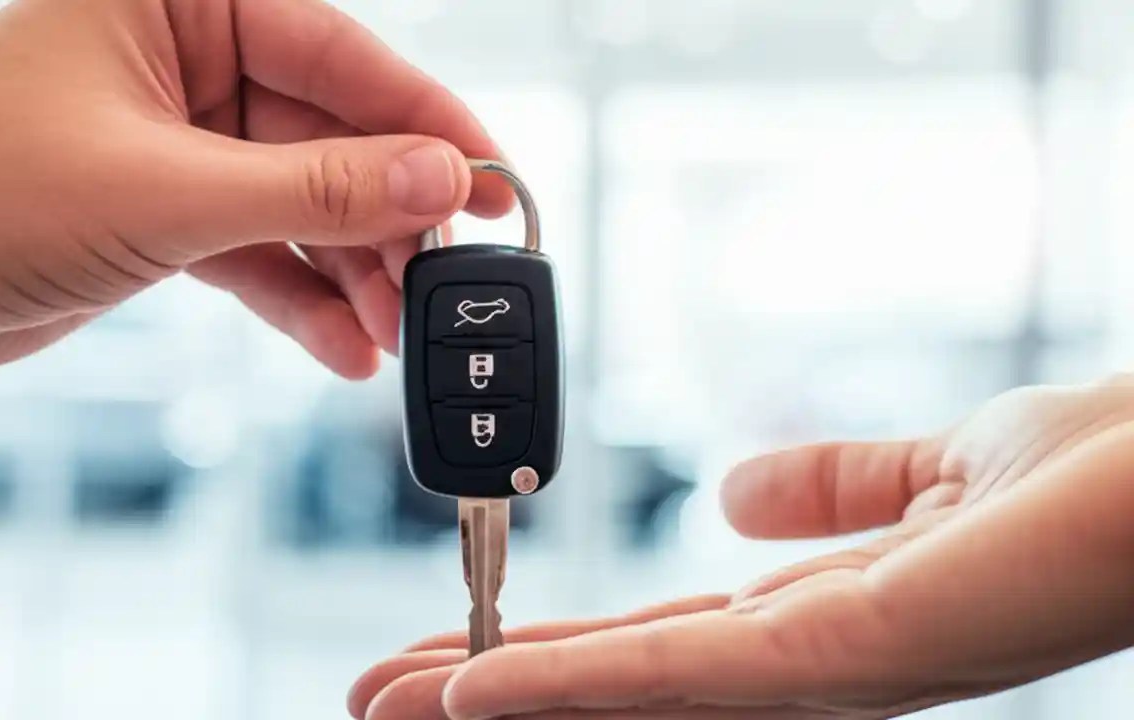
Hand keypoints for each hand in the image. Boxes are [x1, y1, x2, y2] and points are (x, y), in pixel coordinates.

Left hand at [0, 0, 509, 384]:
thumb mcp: (161, 193)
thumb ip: (312, 191)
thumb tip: (435, 178)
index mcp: (176, 2)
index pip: (337, 53)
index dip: (425, 123)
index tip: (492, 183)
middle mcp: (182, 62)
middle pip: (331, 136)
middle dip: (387, 220)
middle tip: (443, 282)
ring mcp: (177, 143)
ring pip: (302, 204)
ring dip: (352, 274)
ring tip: (395, 332)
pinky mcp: (165, 214)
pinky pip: (261, 253)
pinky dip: (301, 301)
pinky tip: (343, 348)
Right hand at [351, 377, 1133, 718]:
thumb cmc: (1103, 472)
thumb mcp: (934, 468)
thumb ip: (835, 483)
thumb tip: (736, 489)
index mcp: (829, 618)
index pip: (663, 643)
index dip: (558, 653)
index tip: (469, 646)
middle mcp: (817, 664)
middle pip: (628, 685)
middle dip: (501, 692)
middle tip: (380, 697)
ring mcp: (831, 671)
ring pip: (632, 696)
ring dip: (505, 701)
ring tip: (391, 702)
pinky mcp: (850, 657)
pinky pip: (687, 676)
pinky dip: (574, 688)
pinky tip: (483, 689)